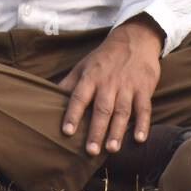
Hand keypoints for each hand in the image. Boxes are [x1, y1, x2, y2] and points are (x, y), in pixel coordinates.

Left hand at [57, 16, 162, 155]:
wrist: (135, 39)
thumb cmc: (105, 58)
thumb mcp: (83, 66)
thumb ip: (68, 84)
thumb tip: (47, 98)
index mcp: (91, 77)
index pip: (79, 97)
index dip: (73, 114)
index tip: (67, 132)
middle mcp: (109, 83)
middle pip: (102, 109)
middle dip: (96, 130)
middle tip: (91, 151)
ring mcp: (128, 86)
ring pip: (122, 111)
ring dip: (117, 131)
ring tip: (111, 149)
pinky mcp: (144, 88)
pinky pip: (144, 108)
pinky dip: (143, 124)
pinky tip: (139, 139)